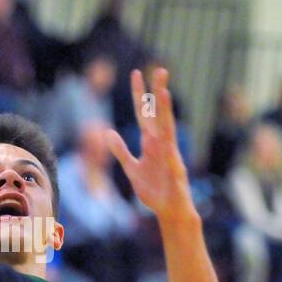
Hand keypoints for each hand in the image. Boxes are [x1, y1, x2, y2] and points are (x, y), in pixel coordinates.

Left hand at [105, 68, 193, 223]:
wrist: (169, 211)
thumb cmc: (155, 191)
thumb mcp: (132, 169)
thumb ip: (121, 151)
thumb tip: (107, 133)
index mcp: (151, 143)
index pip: (144, 113)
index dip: (140, 94)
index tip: (136, 73)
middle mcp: (162, 144)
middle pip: (159, 114)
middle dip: (158, 93)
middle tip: (160, 70)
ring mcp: (170, 155)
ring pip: (167, 128)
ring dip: (165, 111)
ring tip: (164, 92)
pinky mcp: (174, 169)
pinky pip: (171, 154)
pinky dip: (168, 143)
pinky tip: (166, 132)